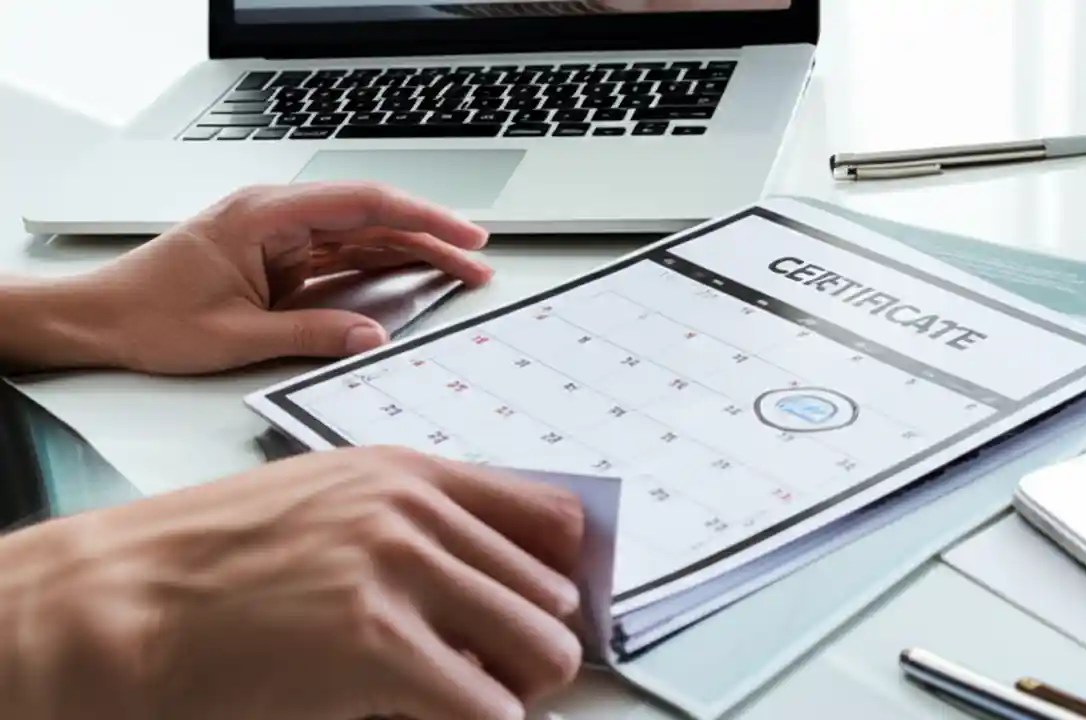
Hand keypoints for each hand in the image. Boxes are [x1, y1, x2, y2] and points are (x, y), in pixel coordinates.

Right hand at [0, 448, 583, 719]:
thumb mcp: (332, 499)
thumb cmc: (216, 554)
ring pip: (543, 650)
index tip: (549, 609)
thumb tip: (501, 573)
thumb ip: (419, 522)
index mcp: (411, 474)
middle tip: (491, 672)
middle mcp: (416, 514)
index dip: (565, 576)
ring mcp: (400, 574)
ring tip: (465, 697)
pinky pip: (489, 708)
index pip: (558, 518)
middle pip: (556, 596)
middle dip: (533, 646)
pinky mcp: (378, 645)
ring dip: (514, 689)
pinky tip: (430, 716)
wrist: (127, 596)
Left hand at [88, 182, 491, 373]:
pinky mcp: (280, 259)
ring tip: (460, 269)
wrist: (99, 319)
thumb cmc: (149, 317)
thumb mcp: (233, 335)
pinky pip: (342, 257)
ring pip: (362, 236)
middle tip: (478, 259)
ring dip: (411, 251)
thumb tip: (371, 335)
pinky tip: (413, 277)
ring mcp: (280, 237)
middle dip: (429, 236)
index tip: (464, 235)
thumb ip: (309, 334)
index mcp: (265, 217)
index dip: (421, 218)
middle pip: (371, 218)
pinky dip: (381, 267)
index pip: (361, 205)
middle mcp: (277, 217)